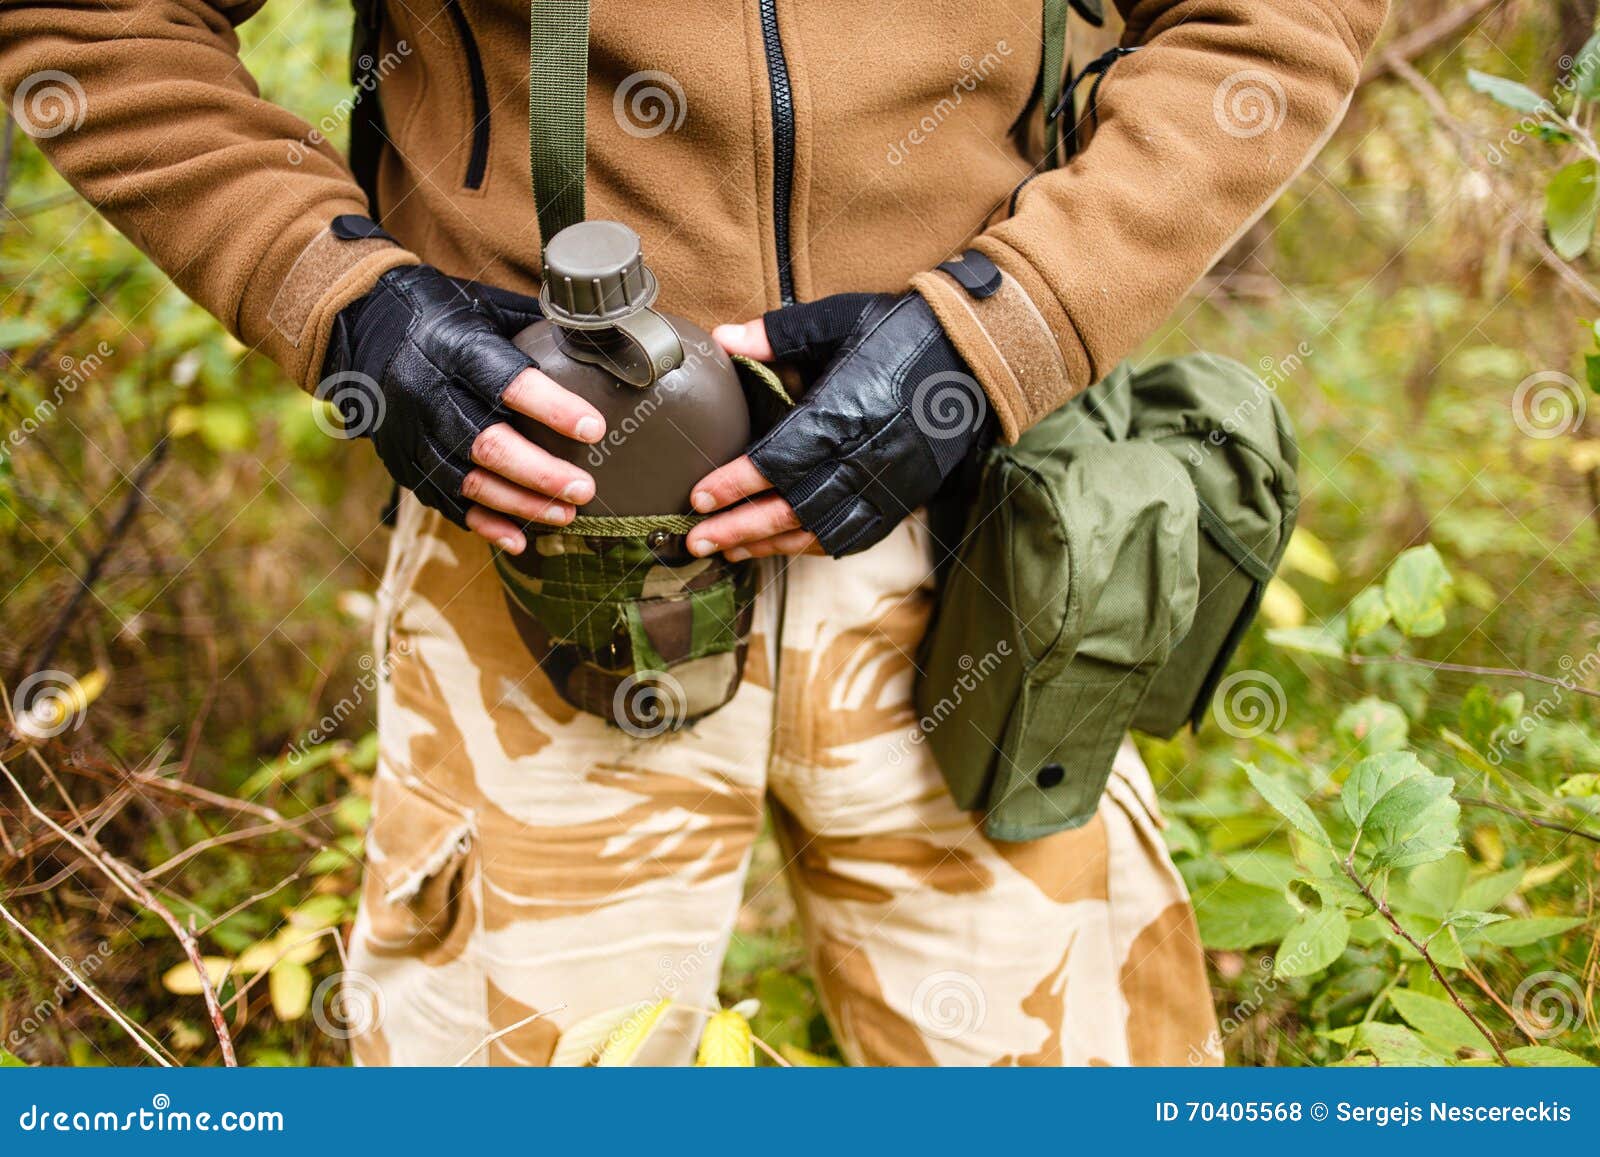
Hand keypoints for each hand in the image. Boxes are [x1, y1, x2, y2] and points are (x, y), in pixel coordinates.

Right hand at [322, 250, 605, 553]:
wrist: (360, 323)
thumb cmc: (439, 313)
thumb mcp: (483, 304)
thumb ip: (534, 324)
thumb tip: (598, 333)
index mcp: (456, 348)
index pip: (508, 383)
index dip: (553, 409)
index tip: (594, 429)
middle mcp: (430, 393)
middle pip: (488, 444)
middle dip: (541, 473)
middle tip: (584, 489)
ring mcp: (414, 432)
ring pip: (469, 480)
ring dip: (520, 504)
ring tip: (565, 514)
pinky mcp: (404, 459)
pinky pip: (445, 500)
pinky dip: (483, 524)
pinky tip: (518, 539)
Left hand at [690, 292, 990, 558]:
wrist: (980, 357)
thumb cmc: (907, 332)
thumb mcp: (841, 318)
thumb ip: (780, 334)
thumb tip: (723, 339)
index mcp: (843, 413)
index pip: (778, 461)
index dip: (736, 484)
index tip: (700, 498)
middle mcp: (864, 457)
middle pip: (791, 508)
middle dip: (741, 528)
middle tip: (697, 541)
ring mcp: (886, 483)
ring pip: (820, 530)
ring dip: (771, 545)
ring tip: (730, 551)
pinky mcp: (903, 496)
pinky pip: (854, 536)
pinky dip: (815, 547)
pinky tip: (785, 548)